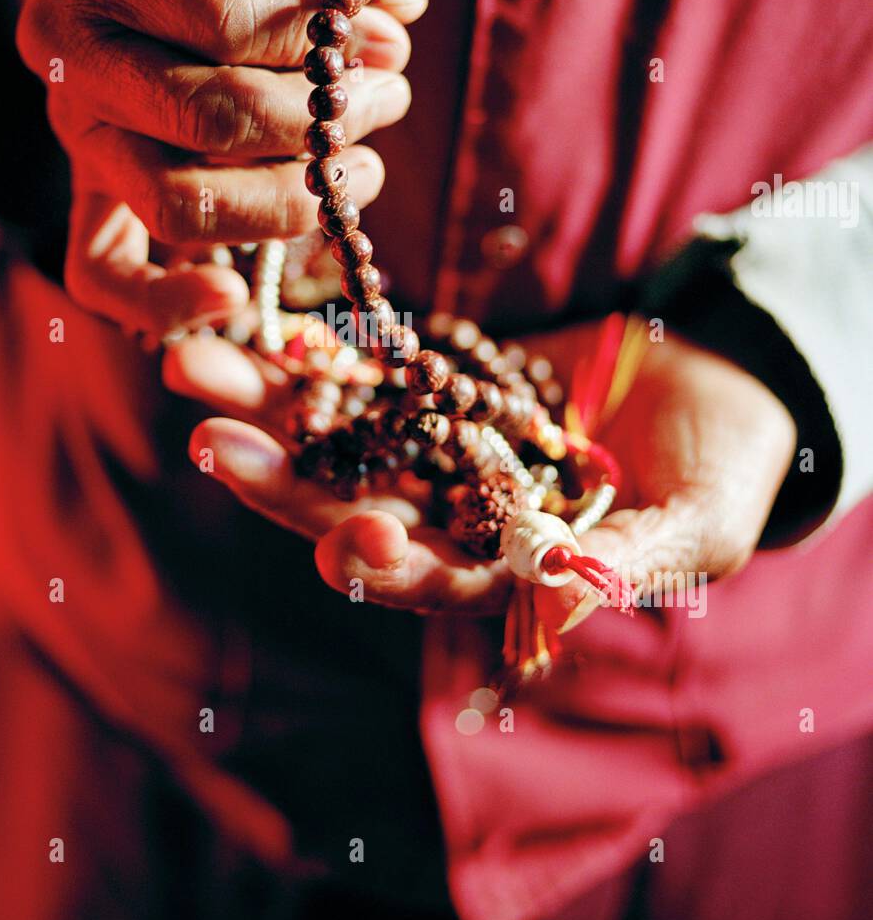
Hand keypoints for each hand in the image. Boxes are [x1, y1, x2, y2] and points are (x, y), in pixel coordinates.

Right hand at [13, 0, 426, 339]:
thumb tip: (394, 10)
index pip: (223, 21)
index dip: (321, 40)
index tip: (381, 36)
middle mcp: (67, 44)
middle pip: (208, 119)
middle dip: (323, 119)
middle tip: (387, 97)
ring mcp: (75, 127)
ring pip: (177, 203)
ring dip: (290, 202)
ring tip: (360, 169)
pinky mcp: (90, 188)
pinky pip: (101, 273)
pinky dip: (162, 304)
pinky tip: (231, 296)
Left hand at [163, 321, 796, 636]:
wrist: (722, 381)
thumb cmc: (725, 474)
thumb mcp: (693, 527)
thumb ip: (622, 564)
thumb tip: (552, 605)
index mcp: (502, 570)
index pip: (427, 578)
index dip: (384, 566)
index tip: (344, 541)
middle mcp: (449, 513)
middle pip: (346, 501)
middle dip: (276, 477)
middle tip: (207, 441)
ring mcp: (432, 443)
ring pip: (334, 428)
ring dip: (265, 401)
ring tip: (193, 363)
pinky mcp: (433, 378)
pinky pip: (364, 361)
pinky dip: (313, 342)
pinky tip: (255, 315)